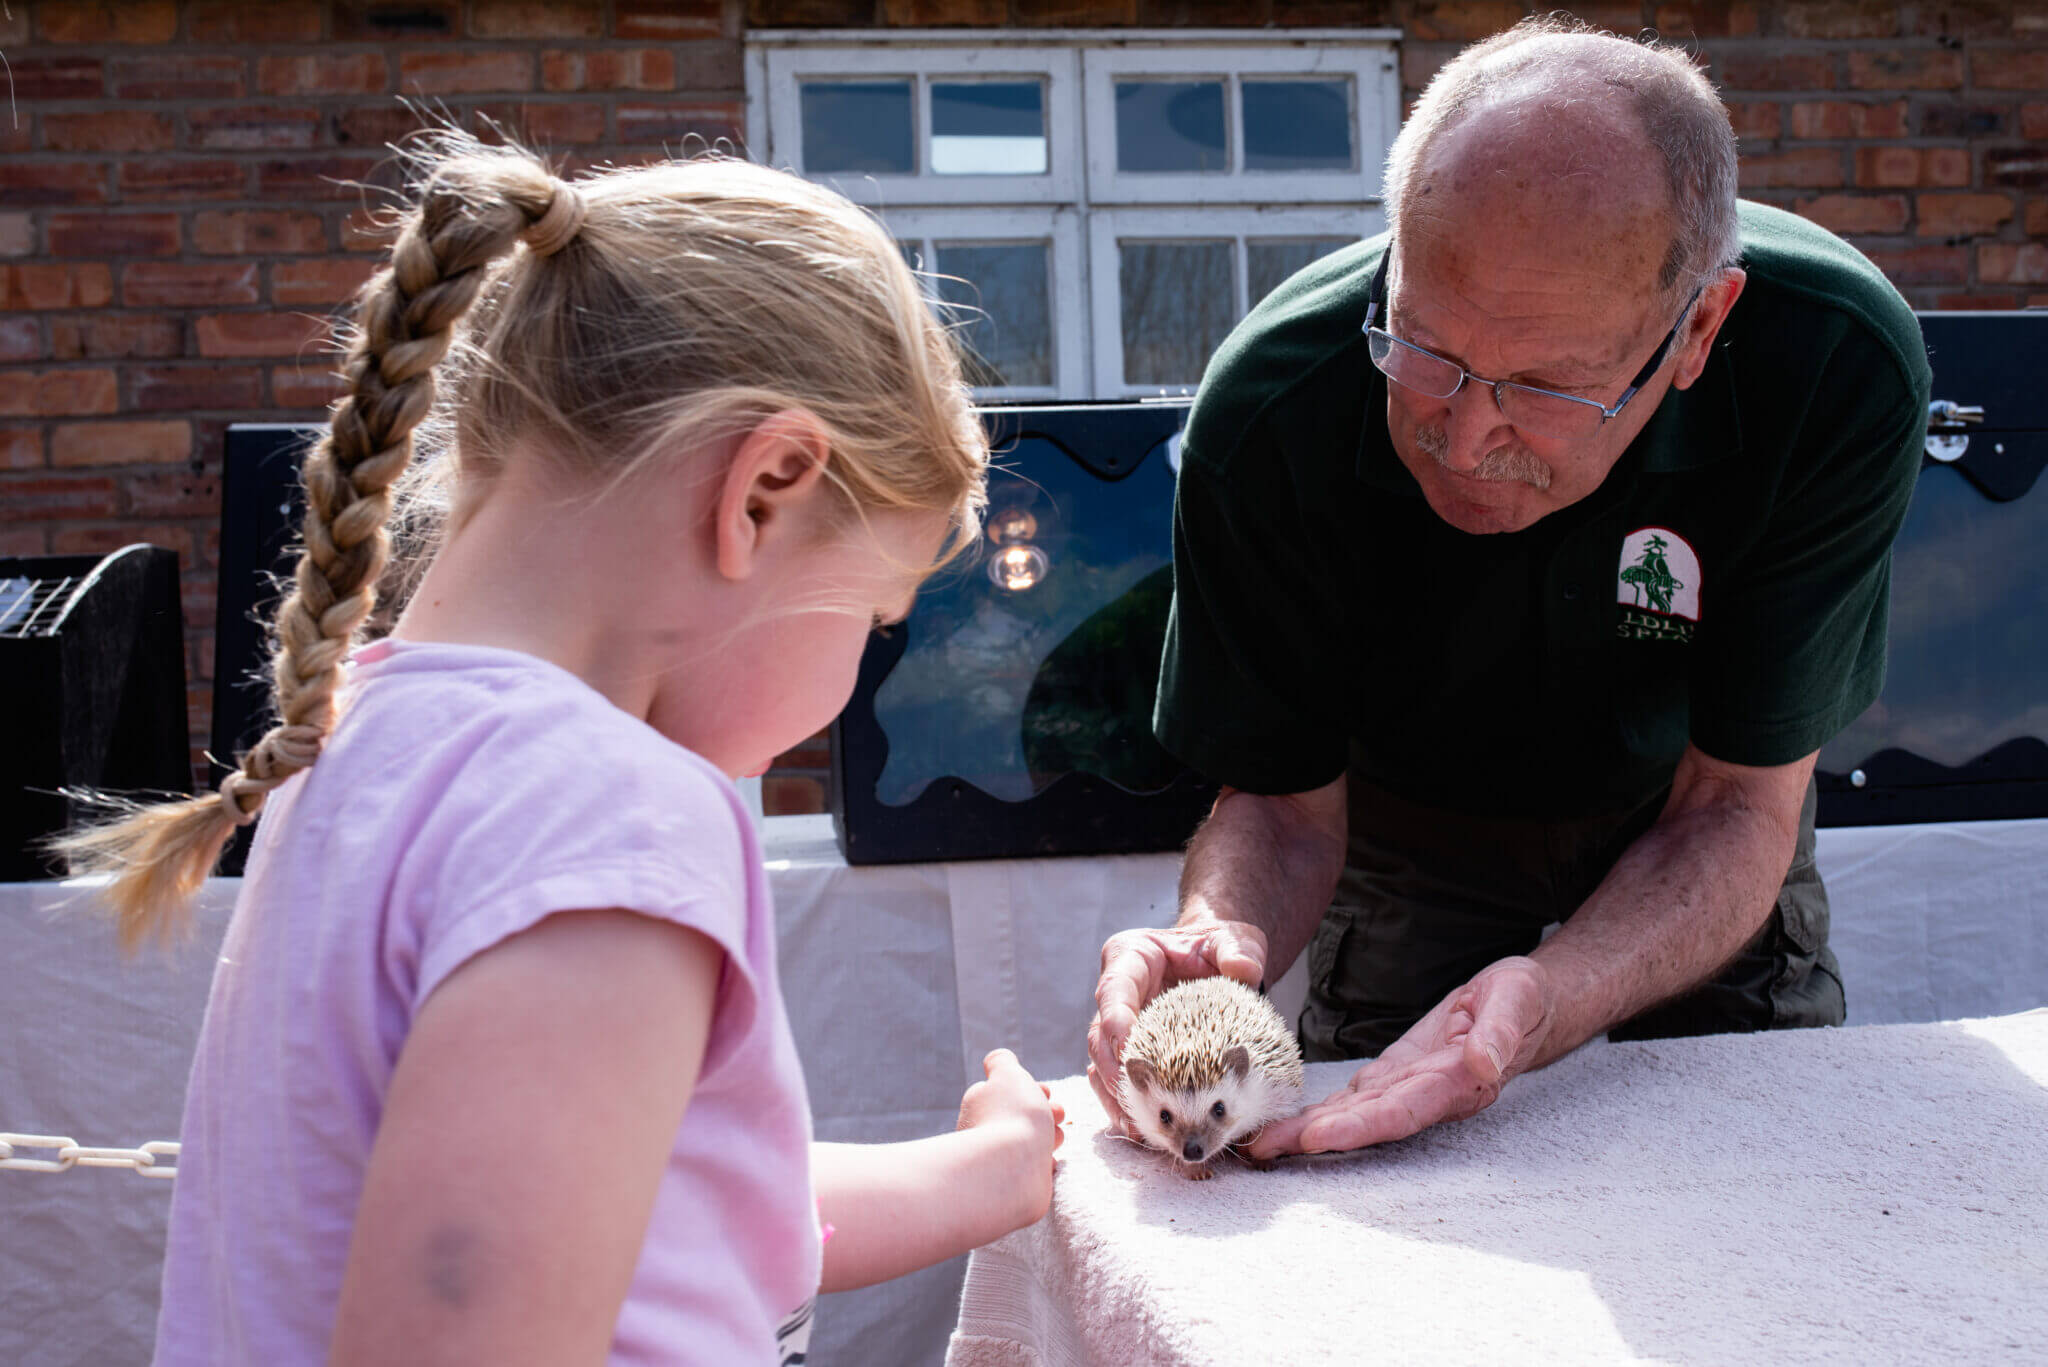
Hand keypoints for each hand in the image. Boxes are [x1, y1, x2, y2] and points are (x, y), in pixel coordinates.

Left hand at [957, 1049, 1064, 1230]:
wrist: (1015, 1169)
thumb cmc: (1014, 1116)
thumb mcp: (1008, 1073)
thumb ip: (1002, 1062)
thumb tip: (995, 1062)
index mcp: (979, 1104)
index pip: (1009, 1092)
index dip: (1032, 1089)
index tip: (1046, 1091)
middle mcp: (982, 1131)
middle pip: (1022, 1116)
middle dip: (1045, 1112)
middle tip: (1058, 1114)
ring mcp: (996, 1159)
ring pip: (1030, 1141)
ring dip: (1049, 1135)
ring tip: (1055, 1138)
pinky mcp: (1010, 1185)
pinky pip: (1032, 1169)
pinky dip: (1042, 1164)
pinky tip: (1046, 1163)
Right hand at [1086, 921, 1268, 1138]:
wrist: (1216, 960)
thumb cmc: (1219, 947)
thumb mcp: (1233, 941)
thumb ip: (1238, 951)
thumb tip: (1244, 969)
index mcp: (1130, 957)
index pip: (1113, 989)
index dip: (1116, 1020)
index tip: (1131, 1049)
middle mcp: (1116, 992)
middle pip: (1100, 1034)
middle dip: (1113, 1071)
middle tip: (1134, 1101)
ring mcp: (1120, 1023)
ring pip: (1102, 1063)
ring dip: (1115, 1096)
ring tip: (1135, 1126)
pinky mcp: (1131, 1050)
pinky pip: (1118, 1080)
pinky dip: (1125, 1105)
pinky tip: (1140, 1130)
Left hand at [1247, 955, 1551, 1157]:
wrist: (1525, 1003)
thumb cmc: (1522, 999)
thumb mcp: (1516, 1000)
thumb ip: (1499, 1032)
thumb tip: (1484, 1063)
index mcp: (1457, 1084)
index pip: (1400, 1112)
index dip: (1358, 1127)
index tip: (1316, 1137)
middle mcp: (1428, 1097)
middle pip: (1364, 1123)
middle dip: (1313, 1138)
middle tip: (1262, 1149)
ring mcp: (1409, 1089)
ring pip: (1352, 1115)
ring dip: (1306, 1132)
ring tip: (1259, 1145)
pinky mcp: (1396, 1075)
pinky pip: (1354, 1099)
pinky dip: (1320, 1113)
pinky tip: (1286, 1124)